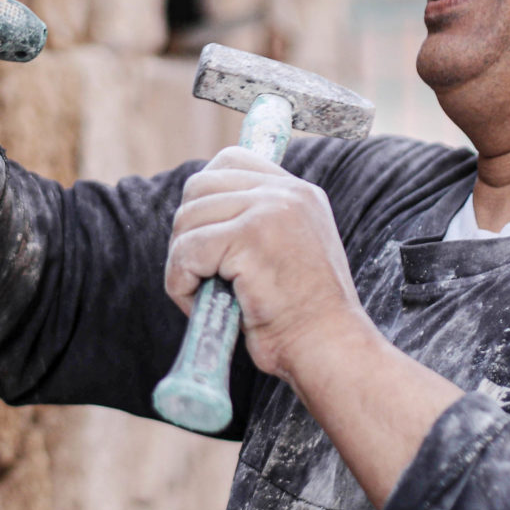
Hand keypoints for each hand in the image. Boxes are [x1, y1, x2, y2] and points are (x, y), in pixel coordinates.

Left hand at [164, 147, 372, 382]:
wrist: (328, 348)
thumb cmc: (303, 318)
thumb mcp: (289, 254)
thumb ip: (257, 225)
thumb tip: (200, 215)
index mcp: (298, 192)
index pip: (230, 161)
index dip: (204, 196)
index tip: (205, 236)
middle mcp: (286, 192)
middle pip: (199, 186)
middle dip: (188, 232)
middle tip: (200, 273)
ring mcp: (270, 210)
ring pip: (188, 219)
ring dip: (183, 263)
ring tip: (206, 295)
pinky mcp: (250, 237)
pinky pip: (187, 251)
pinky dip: (181, 283)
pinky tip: (202, 304)